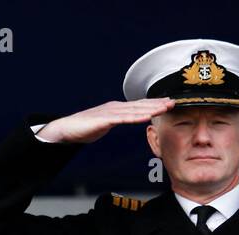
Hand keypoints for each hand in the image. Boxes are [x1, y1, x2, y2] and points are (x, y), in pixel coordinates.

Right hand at [38, 99, 173, 144]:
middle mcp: (114, 107)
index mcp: (115, 109)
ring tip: (165, 107)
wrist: (64, 129)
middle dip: (157, 103)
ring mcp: (109, 112)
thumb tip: (123, 121)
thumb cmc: (82, 128)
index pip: (138, 106)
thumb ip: (115, 121)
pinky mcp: (104, 120)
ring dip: (151, 108)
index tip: (168, 103)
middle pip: (140, 105)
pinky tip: (146, 116)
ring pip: (134, 110)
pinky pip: (123, 118)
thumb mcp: (103, 124)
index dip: (153, 103)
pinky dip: (136, 117)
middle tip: (173, 102)